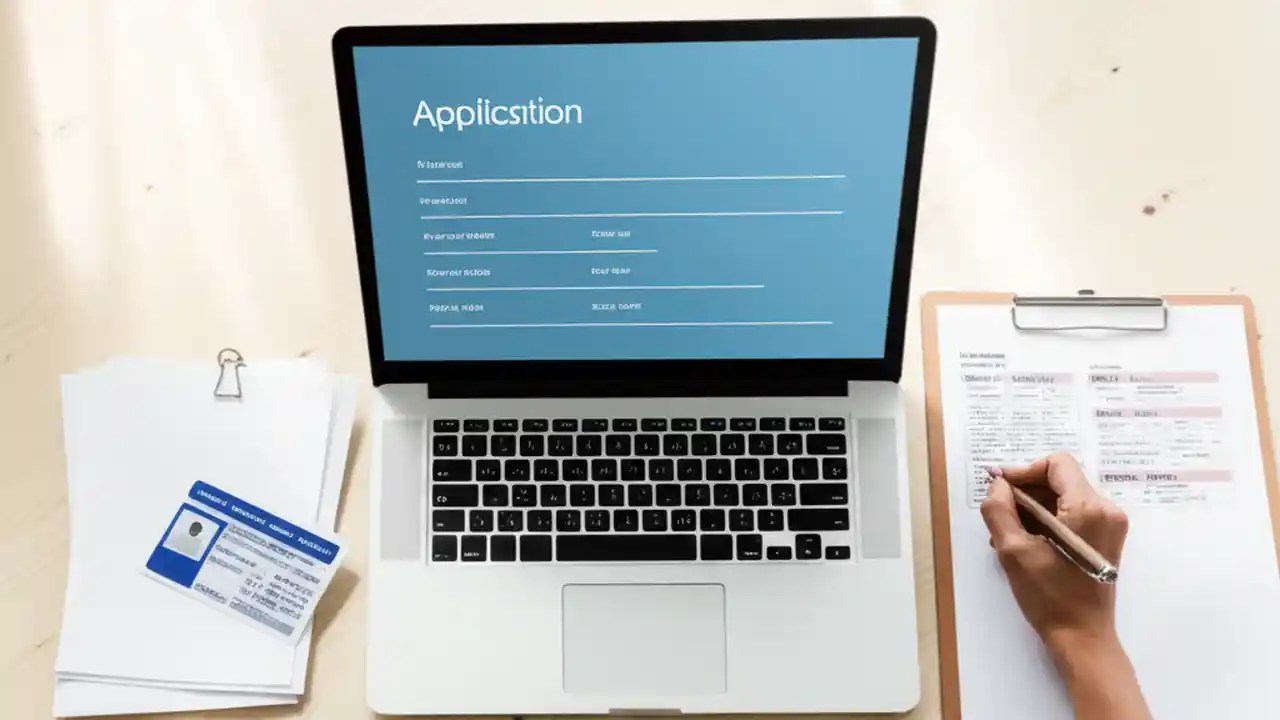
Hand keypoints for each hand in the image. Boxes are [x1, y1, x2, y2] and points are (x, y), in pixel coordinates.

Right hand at [979, 453, 1129, 656]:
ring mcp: (1111, 524)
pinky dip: (1049, 519)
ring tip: (1010, 533)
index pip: (1057, 463)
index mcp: (1088, 508)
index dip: (1025, 471)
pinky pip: (1074, 514)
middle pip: (1061, 479)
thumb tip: (999, 485)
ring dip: (1035, 507)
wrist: (1082, 636)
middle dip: (1027, 492)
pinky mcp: (1107, 538)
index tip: (1001, 488)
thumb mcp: (1013, 551)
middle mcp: (1107, 510)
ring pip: (1065, 496)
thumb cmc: (1049, 595)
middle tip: (1001, 515)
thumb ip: (999, 509)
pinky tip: (1028, 541)